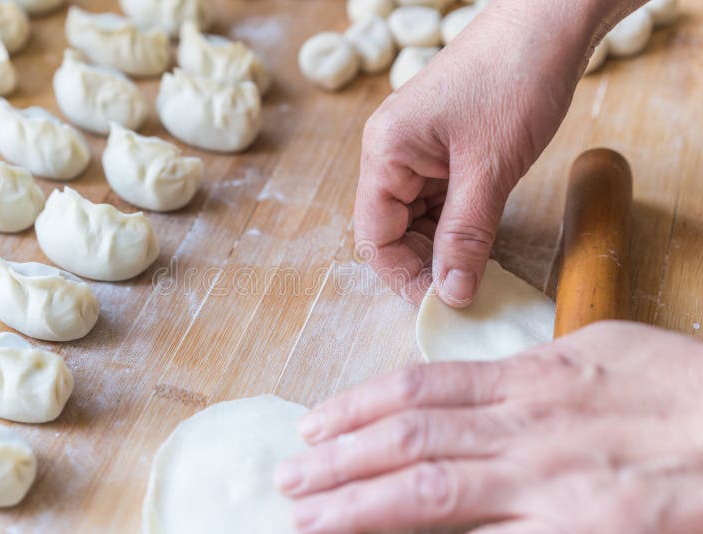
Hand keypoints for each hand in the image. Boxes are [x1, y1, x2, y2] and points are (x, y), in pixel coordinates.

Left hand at [275, 322, 702, 532]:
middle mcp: (523, 427)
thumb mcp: (608, 350)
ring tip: (308, 515)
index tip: (316, 421)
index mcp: (530, 378)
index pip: (419, 388)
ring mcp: (544, 483)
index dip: (358, 405)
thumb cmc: (685, 388)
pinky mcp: (569, 530)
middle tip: (290, 477)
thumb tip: (494, 375)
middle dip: (340, 459)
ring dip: (359, 502)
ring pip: (428, 488)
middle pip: (407, 438)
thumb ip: (541, 366)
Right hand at [355, 0, 612, 305]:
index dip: (404, 276)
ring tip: (478, 268)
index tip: (443, 305)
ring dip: (442, 246)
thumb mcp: (490, 168)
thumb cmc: (514, 78)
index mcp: (384, 152)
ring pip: (416, 219)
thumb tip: (451, 294)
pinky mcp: (441, 149)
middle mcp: (390, 153)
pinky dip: (457, 225)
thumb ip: (465, 235)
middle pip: (390, 230)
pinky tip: (481, 238)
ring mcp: (415, 150)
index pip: (374, 236)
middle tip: (464, 291)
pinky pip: (438, 201)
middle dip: (423, 264)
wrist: (548, 20)